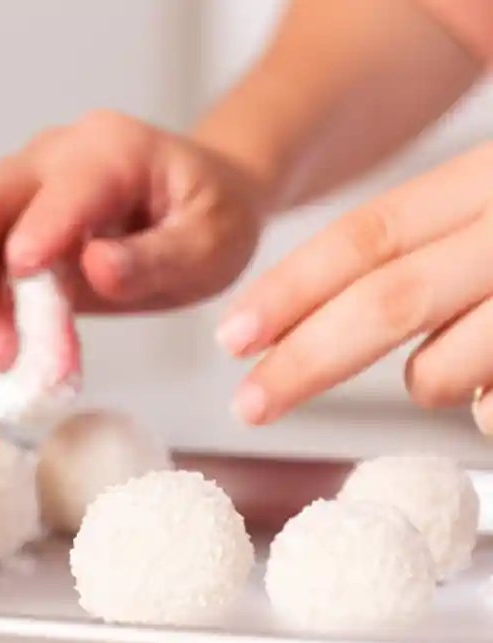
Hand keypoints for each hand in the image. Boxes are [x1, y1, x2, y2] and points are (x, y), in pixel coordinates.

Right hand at [0, 111, 266, 373]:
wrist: (202, 201)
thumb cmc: (213, 218)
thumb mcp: (211, 243)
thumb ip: (157, 257)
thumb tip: (97, 268)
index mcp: (110, 150)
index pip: (65, 186)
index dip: (41, 225)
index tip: (22, 269)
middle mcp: (53, 157)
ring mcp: (23, 187)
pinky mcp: (10, 224)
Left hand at [219, 143, 492, 430]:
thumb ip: (450, 174)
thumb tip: (371, 216)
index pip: (370, 234)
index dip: (290, 288)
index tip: (231, 333)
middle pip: (389, 302)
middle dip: (305, 361)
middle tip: (248, 406)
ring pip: (444, 369)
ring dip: (429, 382)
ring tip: (453, 369)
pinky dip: (486, 413)